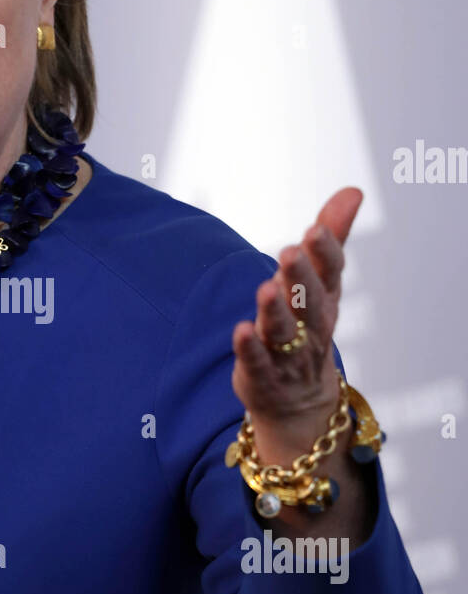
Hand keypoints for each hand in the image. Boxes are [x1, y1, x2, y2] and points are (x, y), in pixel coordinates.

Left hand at [231, 187, 362, 465]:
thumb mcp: (322, 284)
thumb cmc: (308, 328)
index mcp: (325, 300)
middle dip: (301, 278)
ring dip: (276, 311)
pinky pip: (258, 363)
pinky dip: (250, 348)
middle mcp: (310, 327)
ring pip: (285, 333)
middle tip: (291, 252)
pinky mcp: (263, 377)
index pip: (330, 274)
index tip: (316, 228)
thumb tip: (353, 191)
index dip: (325, 253)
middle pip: (309, 303)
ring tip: (266, 288)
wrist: (300, 401)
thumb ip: (331, 238)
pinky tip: (241, 330)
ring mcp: (288, 355)